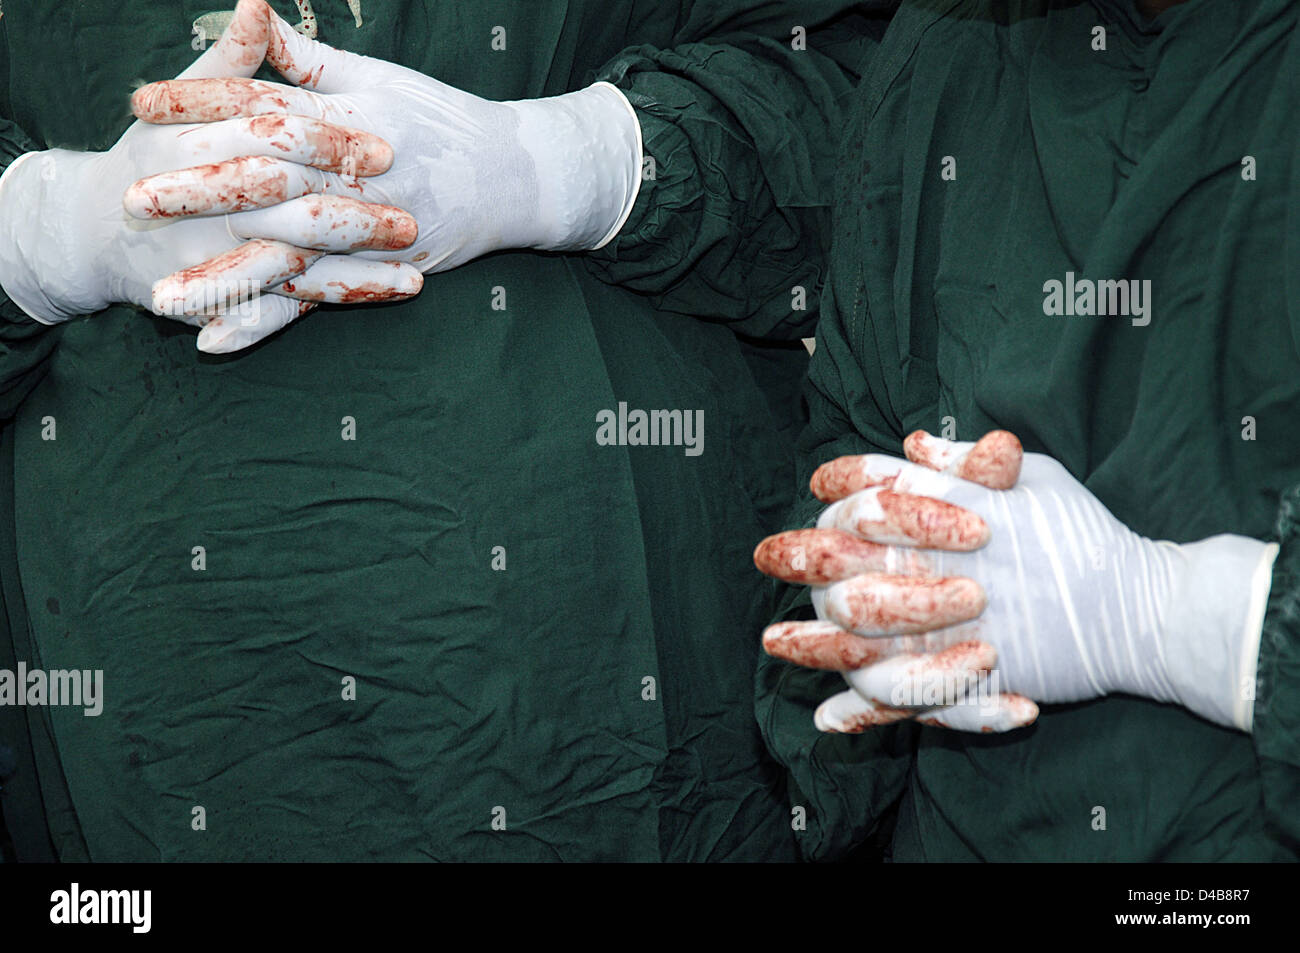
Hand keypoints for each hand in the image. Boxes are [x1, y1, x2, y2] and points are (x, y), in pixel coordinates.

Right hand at [0, 0, 421, 352]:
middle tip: (410, 221)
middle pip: (284, 213)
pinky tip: (361, 314)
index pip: (271, 141)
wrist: (93, 230)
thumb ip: (229, 62)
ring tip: (415, 277)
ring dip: (355, 279)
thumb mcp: (183, 105)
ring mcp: (205, 259)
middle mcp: (197, 207)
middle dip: (351, 221)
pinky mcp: (212, 299)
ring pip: (290, 271)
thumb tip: (256, 4)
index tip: (384, 149)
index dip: (328, 145)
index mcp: (192, 146)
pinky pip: (274, 313)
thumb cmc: (151, 154)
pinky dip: (323, 314)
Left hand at [127, 0, 641, 280]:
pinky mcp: (375, 270)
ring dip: (220, 279)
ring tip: (158, 297)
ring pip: (283, 255)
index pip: (261, 106)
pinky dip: (265, 323)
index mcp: (346, 121)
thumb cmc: (444, 122)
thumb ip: (313, 60)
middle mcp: (353, 176)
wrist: (514, 177)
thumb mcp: (381, 80)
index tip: (138, 102)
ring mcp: (365, 230)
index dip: (198, 101)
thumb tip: (256, 15)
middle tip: (133, 200)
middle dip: (197, 194)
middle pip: (264, 184)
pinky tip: (215, 342)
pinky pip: (311, 302)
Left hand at [755, 431, 1276, 732]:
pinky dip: (864, 714)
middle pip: (847, 558)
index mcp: (948, 509)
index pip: (873, 488)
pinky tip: (828, 718)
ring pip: (859, 633)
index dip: (840, 485)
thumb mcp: (1033, 479)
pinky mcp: (961, 676)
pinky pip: (902, 700)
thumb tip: (913, 442)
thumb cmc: (1084, 534)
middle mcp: (933, 567)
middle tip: (764, 555)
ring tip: (772, 640)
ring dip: (811, 638)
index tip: (817, 491)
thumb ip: (968, 464)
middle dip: (801, 555)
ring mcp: (945, 627)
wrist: (1136, 608)